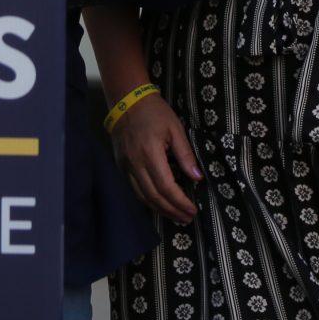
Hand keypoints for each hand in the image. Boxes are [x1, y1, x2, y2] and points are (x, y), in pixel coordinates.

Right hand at [109, 92, 200, 223]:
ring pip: (142, 196)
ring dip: (160, 210)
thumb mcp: (176, 129)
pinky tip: (159, 205)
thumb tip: (198, 178)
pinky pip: (134, 189)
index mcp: (151, 153)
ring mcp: (125, 165)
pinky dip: (148, 200)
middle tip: (187, 219)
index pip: (167, 187)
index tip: (194, 210)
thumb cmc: (154, 112)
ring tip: (176, 217)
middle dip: (172, 211)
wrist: (126, 100)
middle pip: (154, 196)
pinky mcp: (121, 165)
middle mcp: (135, 163)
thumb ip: (186, 155)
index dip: (181, 202)